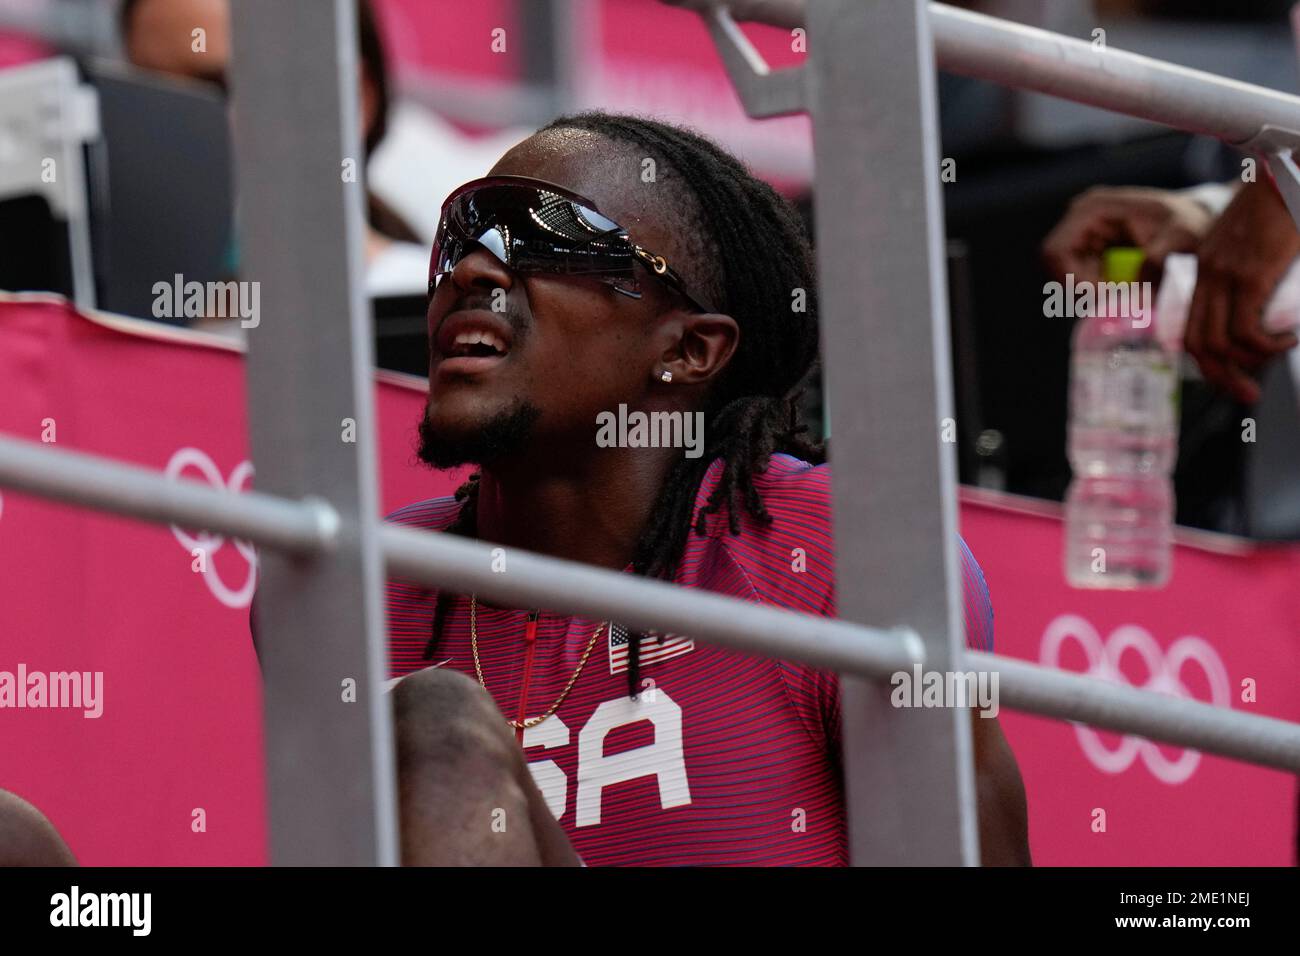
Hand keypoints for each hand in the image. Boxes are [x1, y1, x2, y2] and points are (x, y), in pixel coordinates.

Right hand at [1042, 185, 1214, 284]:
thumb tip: (1136, 282)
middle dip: (1083, 288)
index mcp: (1093, 208)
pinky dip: (1097, 289)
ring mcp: (1081, 233)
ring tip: (1126, 287)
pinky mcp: (1086, 248)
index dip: (1074, 280)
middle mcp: (1079, 218)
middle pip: (1056, 268)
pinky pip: (1076, 278)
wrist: (1196, 222)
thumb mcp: (1182, 237)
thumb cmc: (1189, 224)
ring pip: (1064, 277)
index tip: (1107, 292)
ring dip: (1091, 289)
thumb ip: (1160, 258)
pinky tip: (1122, 284)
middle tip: (1118, 294)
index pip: (1055, 252)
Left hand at [1184, 179, 1299, 403]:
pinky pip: (1245, 329)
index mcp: (1203, 268)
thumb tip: (1265, 304)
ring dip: (1249, 362)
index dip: (1204, 359)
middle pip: (1198, 343)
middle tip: (1247, 394)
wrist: (1286, 169)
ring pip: (1220, 342)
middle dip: (1221, 377)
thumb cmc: (1281, 202)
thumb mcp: (1254, 241)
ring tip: (1276, 356)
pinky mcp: (1248, 275)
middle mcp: (1206, 274)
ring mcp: (1224, 275)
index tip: (1227, 375)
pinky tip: (1286, 341)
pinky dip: (1265, 346)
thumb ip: (1250, 268)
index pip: (1190, 326)